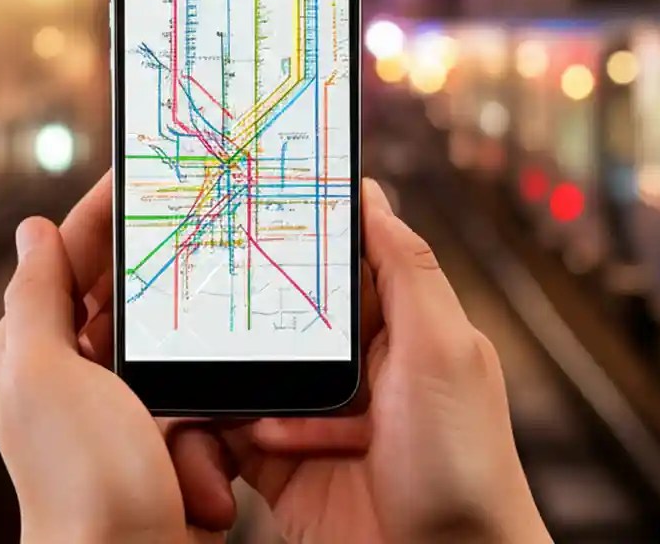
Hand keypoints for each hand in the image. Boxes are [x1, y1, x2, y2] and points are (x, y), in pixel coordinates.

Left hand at [0, 204, 193, 540]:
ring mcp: (126, 412)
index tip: (144, 174)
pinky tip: (222, 426)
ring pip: (174, 347)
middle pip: (125, 297)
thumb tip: (29, 231)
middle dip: (166, 272)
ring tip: (227, 332)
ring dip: (198, 354)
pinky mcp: (171, 443)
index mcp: (36, 353)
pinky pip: (205, 401)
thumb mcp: (45, 374)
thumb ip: (35, 300)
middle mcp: (77, 380)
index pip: (66, 262)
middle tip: (210, 222)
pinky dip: (216, 411)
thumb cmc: (80, 480)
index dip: (100, 215)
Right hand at [172, 180, 551, 542]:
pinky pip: (222, 433)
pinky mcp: (278, 465)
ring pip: (239, 371)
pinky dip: (214, 437)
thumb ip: (406, 270)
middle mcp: (351, 366)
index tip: (241, 200)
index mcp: (395, 326)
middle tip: (195, 290)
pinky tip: (240, 443)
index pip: (335, 261)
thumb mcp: (443, 350)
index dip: (291, 231)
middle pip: (273, 312)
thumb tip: (370, 193)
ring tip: (252, 404)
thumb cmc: (465, 466)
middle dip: (238, 308)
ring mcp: (311, 416)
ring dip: (231, 381)